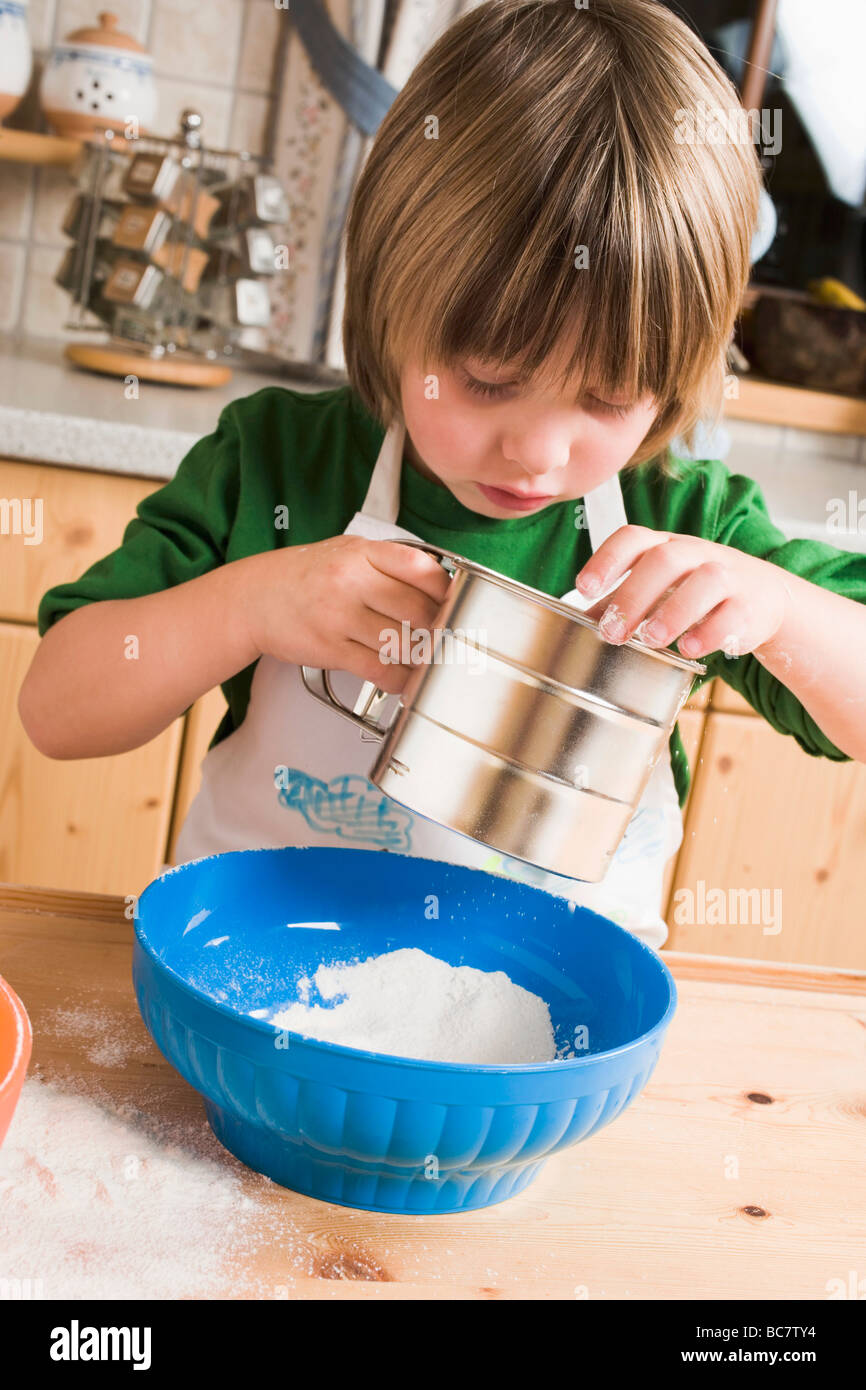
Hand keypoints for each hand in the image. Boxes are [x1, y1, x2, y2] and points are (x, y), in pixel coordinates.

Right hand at [240, 537, 451, 692]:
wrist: (253, 599)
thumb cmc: (304, 576)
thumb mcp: (346, 552)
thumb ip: (388, 563)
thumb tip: (439, 584)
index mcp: (361, 553)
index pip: (421, 568)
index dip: (447, 590)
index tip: (455, 604)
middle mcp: (351, 581)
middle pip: (417, 610)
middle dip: (439, 629)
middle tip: (446, 638)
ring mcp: (339, 616)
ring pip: (401, 643)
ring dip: (422, 658)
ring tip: (429, 660)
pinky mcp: (330, 648)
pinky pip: (379, 669)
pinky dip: (399, 679)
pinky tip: (405, 679)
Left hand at [574, 526, 790, 659]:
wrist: (765, 597)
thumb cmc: (699, 590)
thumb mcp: (661, 587)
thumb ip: (624, 599)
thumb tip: (580, 620)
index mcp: (666, 546)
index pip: (633, 538)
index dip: (606, 560)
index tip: (584, 589)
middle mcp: (697, 554)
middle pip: (665, 559)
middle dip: (634, 595)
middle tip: (611, 632)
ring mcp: (727, 577)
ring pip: (704, 581)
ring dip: (673, 612)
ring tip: (651, 639)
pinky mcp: (750, 606)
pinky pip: (733, 614)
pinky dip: (709, 633)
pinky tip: (689, 649)